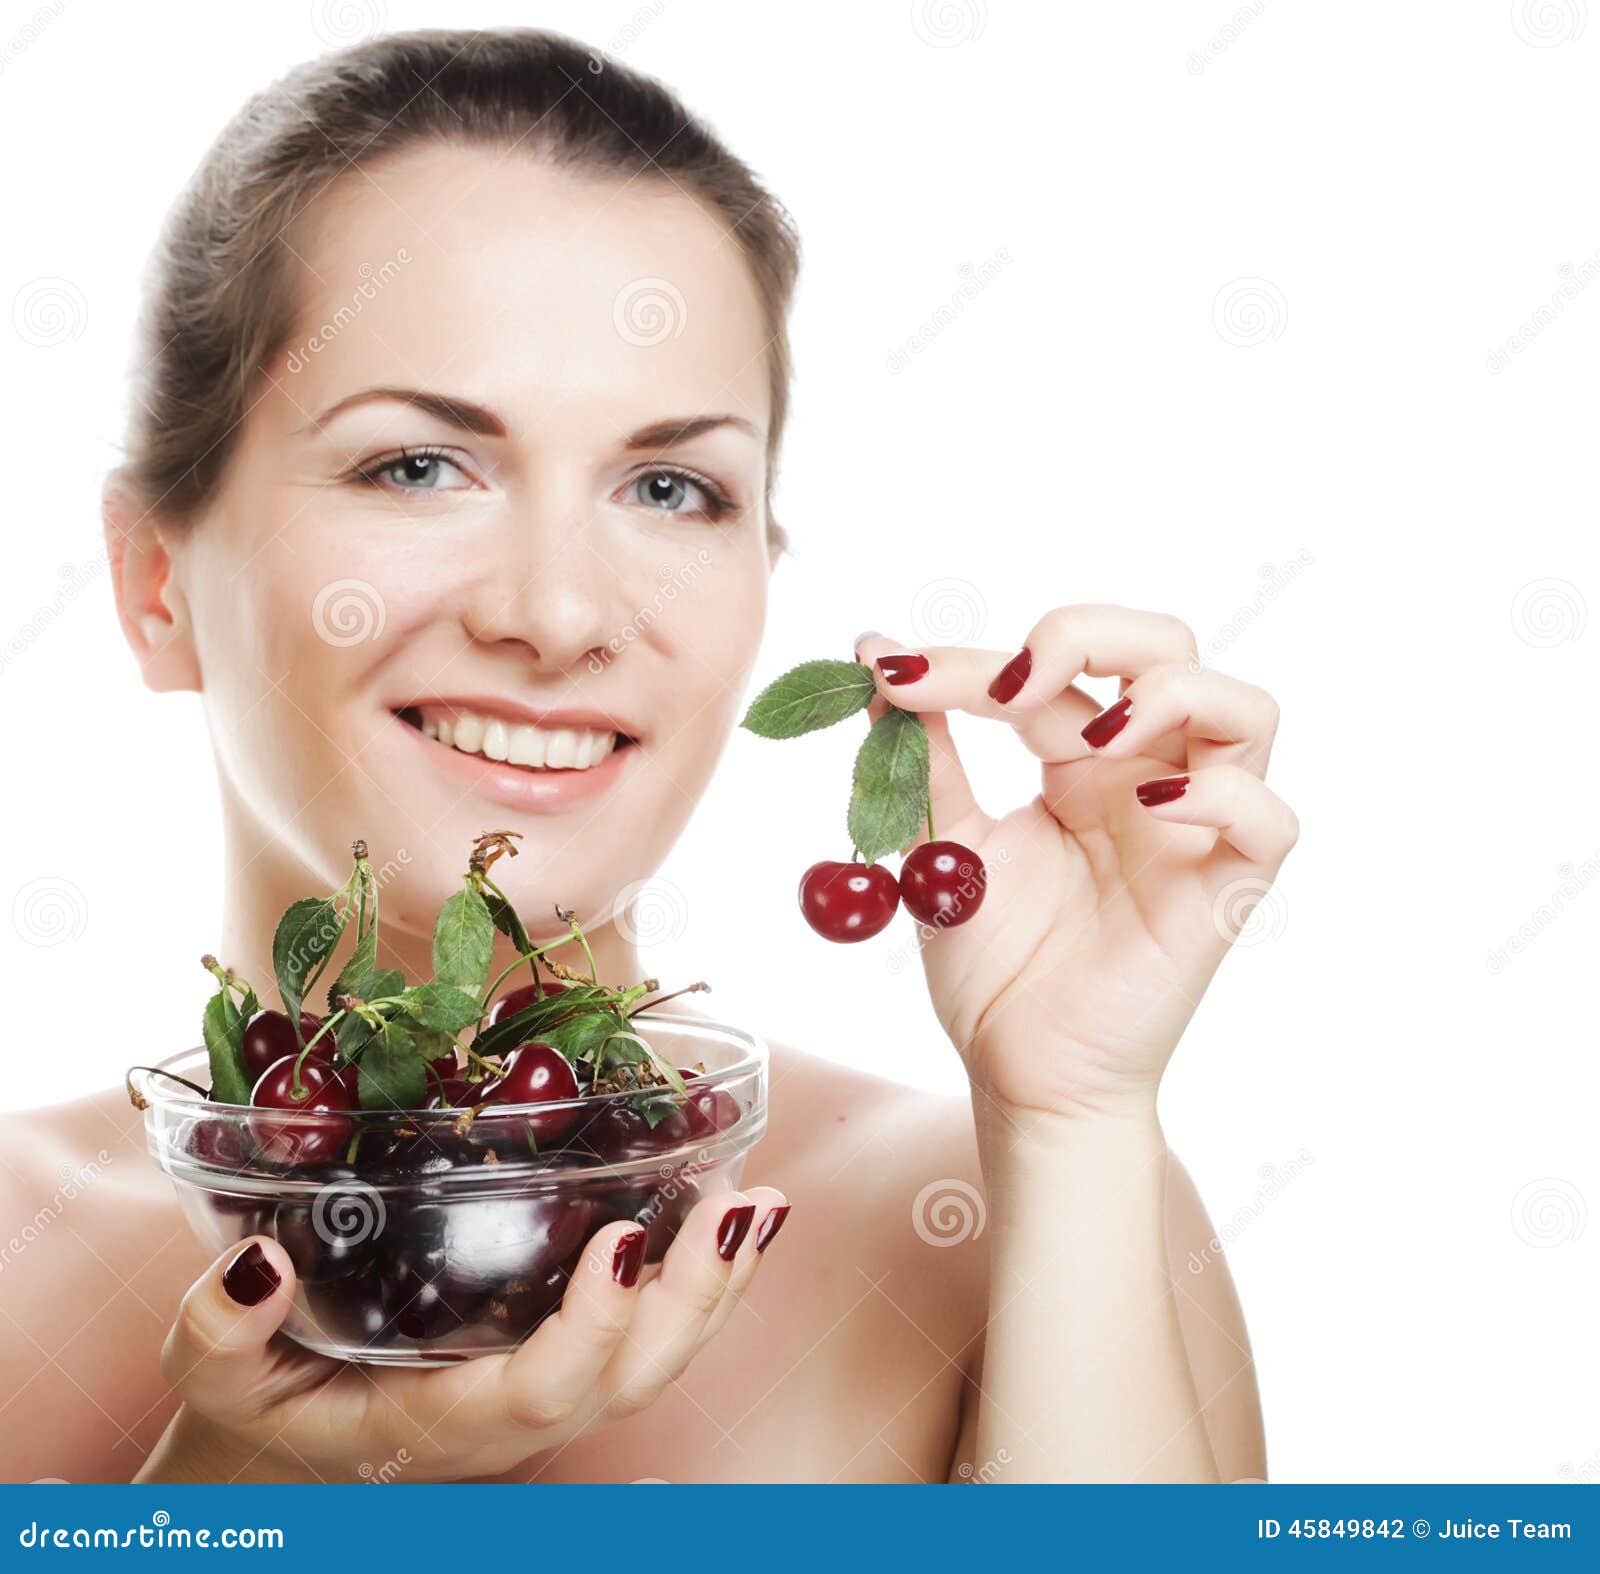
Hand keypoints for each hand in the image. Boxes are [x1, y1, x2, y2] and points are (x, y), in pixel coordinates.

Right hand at [136, 1188, 786, 1482]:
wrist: (289, 1454)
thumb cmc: (259, 1407)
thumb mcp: (214, 1376)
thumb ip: (221, 1331)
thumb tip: (255, 1263)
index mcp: (440, 1422)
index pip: (540, 1391)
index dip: (593, 1327)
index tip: (624, 1242)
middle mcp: (513, 1418)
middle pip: (632, 1379)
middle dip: (692, 1298)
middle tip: (732, 1207)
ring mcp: (549, 1395)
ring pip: (658, 1362)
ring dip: (718, 1287)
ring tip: (762, 1204)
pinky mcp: (564, 1361)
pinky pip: (653, 1338)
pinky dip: (706, 1283)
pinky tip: (742, 1217)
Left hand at [857, 606, 1296, 1122]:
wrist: (1021, 1075)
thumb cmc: (993, 969)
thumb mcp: (941, 848)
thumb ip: (921, 756)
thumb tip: (876, 651)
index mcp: (1082, 763)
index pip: (1053, 671)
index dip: (974, 662)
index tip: (895, 676)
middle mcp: (1148, 780)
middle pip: (1168, 647)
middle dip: (1091, 635)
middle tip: (1013, 684)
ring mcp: (1196, 833)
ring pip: (1247, 711)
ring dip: (1169, 695)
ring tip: (1091, 739)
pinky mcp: (1226, 894)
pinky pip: (1270, 820)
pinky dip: (1221, 795)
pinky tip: (1151, 808)